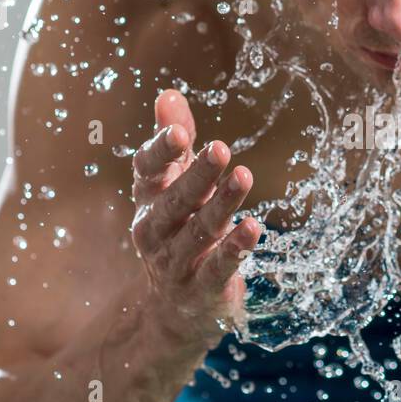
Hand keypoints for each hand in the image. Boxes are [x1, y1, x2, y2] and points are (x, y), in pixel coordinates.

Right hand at [130, 89, 259, 347]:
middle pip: (174, 200)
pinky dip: (235, 249)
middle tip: (221, 148)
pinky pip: (218, 267)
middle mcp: (155, 231)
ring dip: (222, 204)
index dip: (160, 151)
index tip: (178, 130)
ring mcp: (175, 263)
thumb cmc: (180, 228)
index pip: (147, 171)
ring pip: (198, 231)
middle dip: (197, 175)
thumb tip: (168, 94)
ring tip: (245, 176)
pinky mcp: (201, 289)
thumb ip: (174, 139)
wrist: (176, 308)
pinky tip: (253, 228)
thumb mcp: (174, 183)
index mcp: (148, 199)